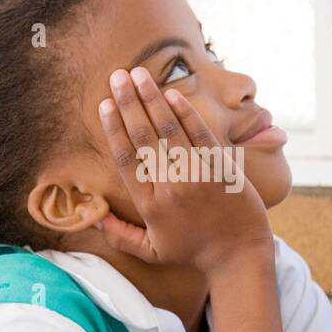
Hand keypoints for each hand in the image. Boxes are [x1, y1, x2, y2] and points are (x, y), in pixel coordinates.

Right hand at [96, 66, 272, 275]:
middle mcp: (169, 187)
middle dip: (128, 103)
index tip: (104, 105)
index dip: (113, 129)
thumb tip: (92, 219)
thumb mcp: (151, 251)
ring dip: (152, 98)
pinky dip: (185, 112)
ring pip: (168, 130)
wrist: (239, 256)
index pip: (125, 158)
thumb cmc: (194, 253)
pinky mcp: (219, 167)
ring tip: (138, 75)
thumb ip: (119, 235)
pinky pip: (200, 134)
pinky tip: (172, 94)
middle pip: (143, 136)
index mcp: (149, 205)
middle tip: (117, 76)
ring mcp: (195, 175)